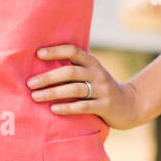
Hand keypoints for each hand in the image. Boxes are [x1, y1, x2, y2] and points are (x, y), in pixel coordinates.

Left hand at [29, 44, 143, 129]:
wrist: (130, 105)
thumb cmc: (101, 89)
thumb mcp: (92, 75)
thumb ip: (74, 69)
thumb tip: (41, 65)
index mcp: (93, 63)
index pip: (73, 51)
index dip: (56, 51)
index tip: (38, 54)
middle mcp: (98, 74)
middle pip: (70, 72)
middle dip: (48, 77)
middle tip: (30, 84)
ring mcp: (103, 90)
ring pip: (75, 89)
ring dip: (53, 93)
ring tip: (36, 97)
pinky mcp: (105, 106)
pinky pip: (83, 106)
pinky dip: (67, 108)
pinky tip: (53, 109)